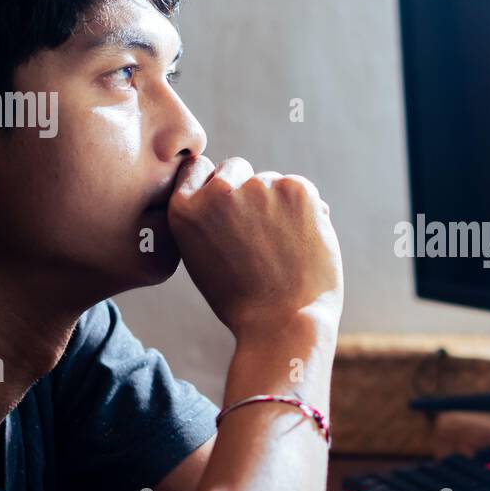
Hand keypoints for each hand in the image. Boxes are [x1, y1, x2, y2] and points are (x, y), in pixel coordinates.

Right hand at [168, 155, 342, 336]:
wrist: (284, 322)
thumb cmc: (244, 301)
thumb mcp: (201, 257)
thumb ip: (205, 219)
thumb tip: (223, 186)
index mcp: (184, 208)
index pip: (199, 168)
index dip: (217, 187)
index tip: (230, 210)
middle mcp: (217, 191)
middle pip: (237, 168)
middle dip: (249, 192)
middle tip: (261, 237)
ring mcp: (258, 186)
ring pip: (272, 181)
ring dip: (279, 204)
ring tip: (283, 249)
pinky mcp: (296, 189)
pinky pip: (301, 190)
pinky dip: (306, 211)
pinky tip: (302, 243)